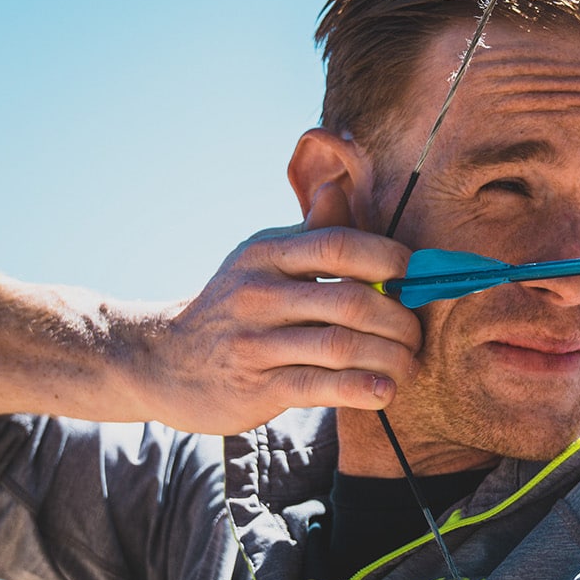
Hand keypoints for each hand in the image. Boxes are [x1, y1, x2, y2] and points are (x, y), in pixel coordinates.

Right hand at [132, 184, 420, 434]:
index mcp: (268, 254)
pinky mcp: (256, 387)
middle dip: (400, 320)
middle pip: (351, 300)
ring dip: (390, 358)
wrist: (162, 359)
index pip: (340, 244)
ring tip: (409, 365)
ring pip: (342, 346)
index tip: (416, 278)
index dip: (390, 259)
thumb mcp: (263, 259)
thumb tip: (341, 187)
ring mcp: (256, 342)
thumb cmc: (234, 305)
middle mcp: (259, 293)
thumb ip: (311, 231)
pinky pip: (321, 386)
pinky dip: (362, 390)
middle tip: (418, 335)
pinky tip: (386, 393)